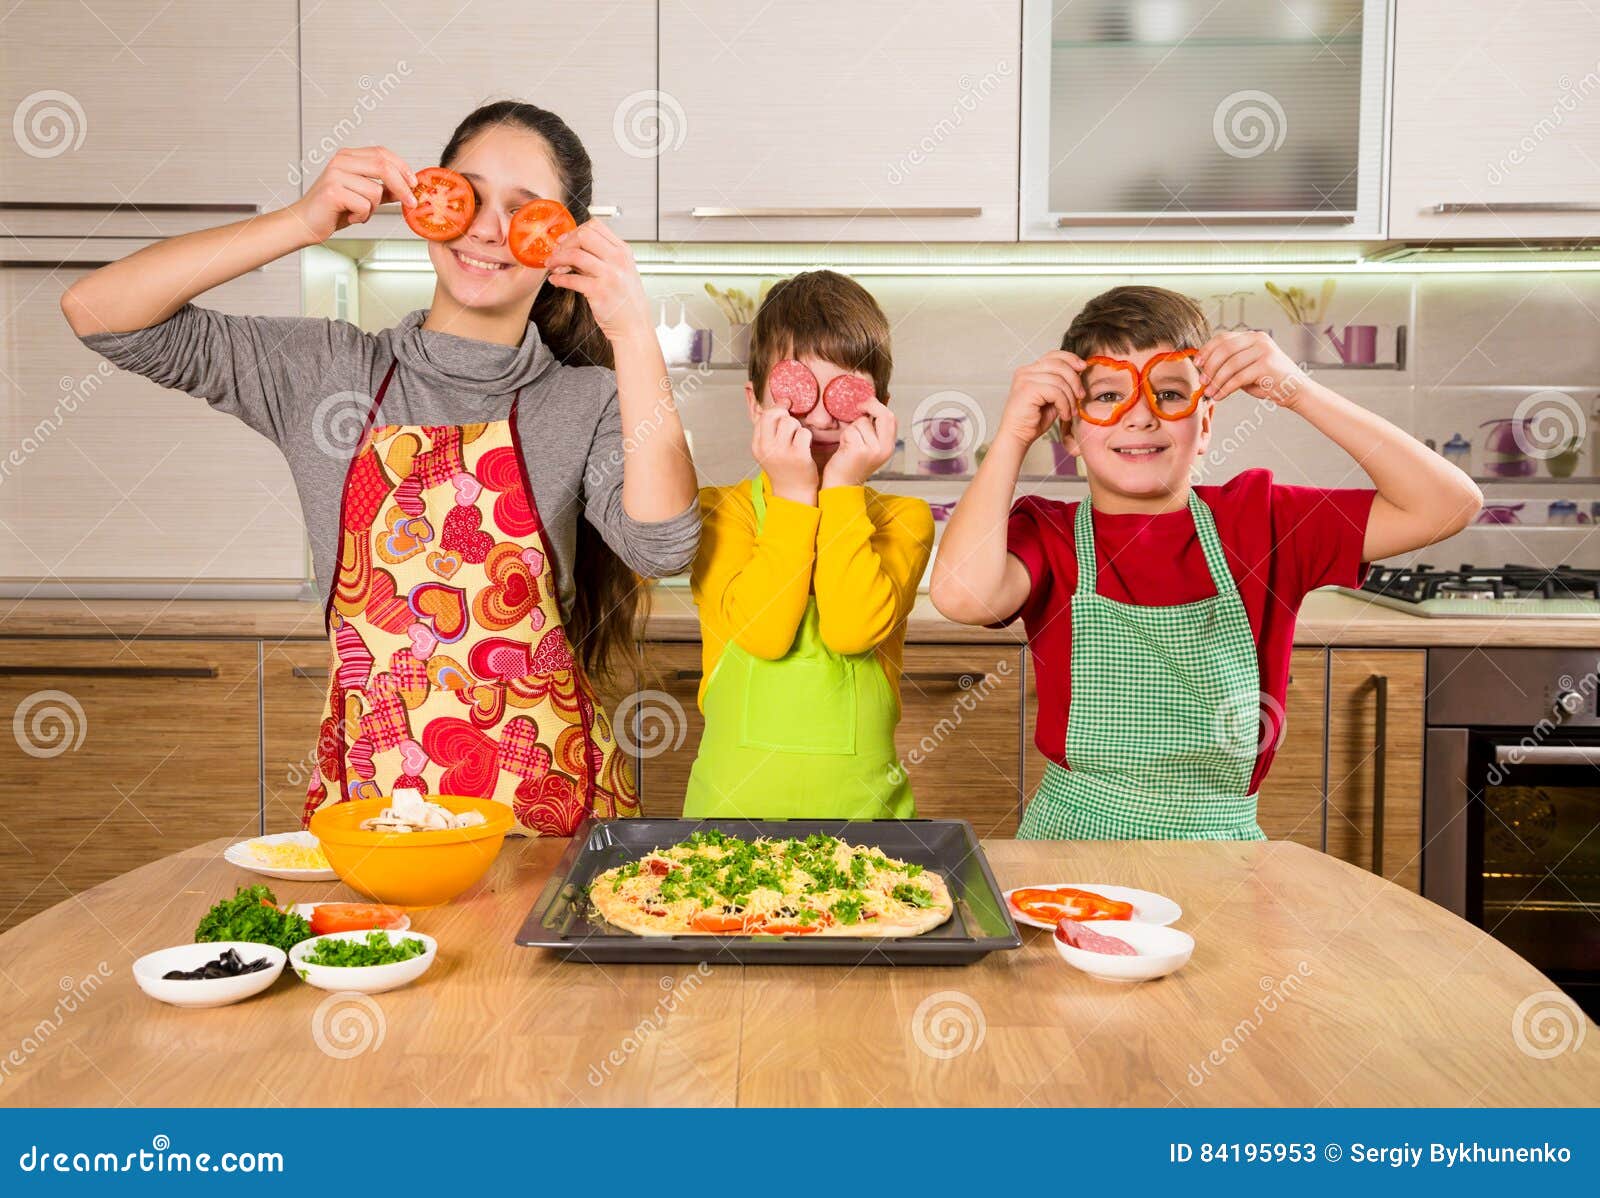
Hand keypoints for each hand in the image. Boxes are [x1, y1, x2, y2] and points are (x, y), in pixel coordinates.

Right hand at [288, 146, 415, 243]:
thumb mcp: (363, 196)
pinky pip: (364, 205)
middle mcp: (341, 161)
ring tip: (359, 213)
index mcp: (348, 157)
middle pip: (383, 166)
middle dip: (402, 186)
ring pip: (375, 191)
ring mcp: (335, 175)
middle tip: (411, 202)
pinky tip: (350, 217)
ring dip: (373, 209)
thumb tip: (408, 189)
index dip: (402, 167)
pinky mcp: (333, 192)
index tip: (414, 184)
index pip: (382, 153)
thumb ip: (383, 190)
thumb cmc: (332, 209)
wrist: (306, 223)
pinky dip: (362, 217)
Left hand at [543, 221, 651, 345]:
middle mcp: (618, 260)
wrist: (634, 326)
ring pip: (575, 254)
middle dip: (565, 243)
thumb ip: (601, 257)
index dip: (575, 231)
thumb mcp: (621, 272)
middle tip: (557, 254)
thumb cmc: (626, 301)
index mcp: (623, 251)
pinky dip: (558, 279)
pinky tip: (555, 281)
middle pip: (584, 235)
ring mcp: (609, 275)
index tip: (565, 241)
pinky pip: (571, 279)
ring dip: (557, 259)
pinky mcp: (599, 292)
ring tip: (552, 266)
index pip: (595, 226)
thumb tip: (573, 246)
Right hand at [752, 407, 818, 504]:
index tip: (786, 406)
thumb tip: (776, 404)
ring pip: (791, 422)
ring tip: (798, 439)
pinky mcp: (799, 456)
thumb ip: (767, 431)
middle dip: (786, 415)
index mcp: (757, 445)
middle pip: (775, 415)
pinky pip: (805, 433)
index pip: (764, 416)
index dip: (777, 408)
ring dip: (798, 427)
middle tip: (793, 424)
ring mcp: (782, 452)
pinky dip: (808, 437)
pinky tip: (806, 447)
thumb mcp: (767, 451)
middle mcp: (767, 448)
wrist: (793, 493)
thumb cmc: (783, 468)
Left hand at [821, 398, 895, 488]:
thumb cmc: (852, 465)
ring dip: (851, 429)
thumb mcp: (870, 448)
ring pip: (862, 422)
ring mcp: (873, 449)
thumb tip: (871, 404)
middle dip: (870, 406)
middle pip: (884, 415)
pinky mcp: (859, 450)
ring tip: (849, 444)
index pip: (891, 418)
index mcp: (889, 447)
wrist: (842, 485)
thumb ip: (874, 430)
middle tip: (859, 407)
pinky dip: (844, 436)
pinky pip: (850, 431)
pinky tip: (844, 448)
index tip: (867, 404)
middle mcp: (884, 448)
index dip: (879, 407)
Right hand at [997, 351, 1083, 449]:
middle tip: (1081, 396)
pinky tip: (1063, 414)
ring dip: (1070, 398)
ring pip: (1059, 380)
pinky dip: (1064, 404)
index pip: (1054, 355)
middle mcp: (1026, 371)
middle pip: (1059, 364)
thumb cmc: (1034, 420)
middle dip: (1075, 381)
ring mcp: (1025, 379)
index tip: (1083, 368)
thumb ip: (1062, 383)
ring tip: (1070, 411)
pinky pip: (1055, 391)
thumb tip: (1080, 371)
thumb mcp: (1053, 397)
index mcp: (1031, 370)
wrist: (1017, 436)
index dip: (1071, 359)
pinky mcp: (1027, 389)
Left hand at [1196, 331, 1308, 408]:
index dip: (1207, 350)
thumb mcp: (1246, 367)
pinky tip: (1219, 396)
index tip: (1197, 364)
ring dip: (1216, 381)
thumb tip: (1203, 369)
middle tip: (1202, 382)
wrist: (1296, 390)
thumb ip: (1229, 364)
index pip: (1223, 338)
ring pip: (1229, 365)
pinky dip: (1225, 388)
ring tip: (1209, 393)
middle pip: (1224, 350)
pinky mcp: (1266, 366)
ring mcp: (1264, 351)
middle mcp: (1259, 340)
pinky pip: (1238, 378)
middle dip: (1210, 367)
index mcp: (1252, 337)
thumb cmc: (1268, 381)